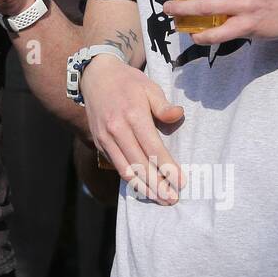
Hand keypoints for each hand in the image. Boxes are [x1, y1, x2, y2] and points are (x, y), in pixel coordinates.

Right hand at [79, 55, 184, 204]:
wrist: (96, 77)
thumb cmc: (128, 83)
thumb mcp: (149, 87)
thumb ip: (163, 105)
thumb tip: (178, 116)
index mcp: (133, 115)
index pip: (153, 148)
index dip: (167, 168)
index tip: (181, 182)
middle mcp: (117, 129)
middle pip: (139, 164)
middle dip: (157, 185)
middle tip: (172, 199)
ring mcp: (106, 137)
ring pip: (125, 169)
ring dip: (143, 188)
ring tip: (160, 199)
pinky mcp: (100, 142)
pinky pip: (116, 165)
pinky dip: (130, 179)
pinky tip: (143, 188)